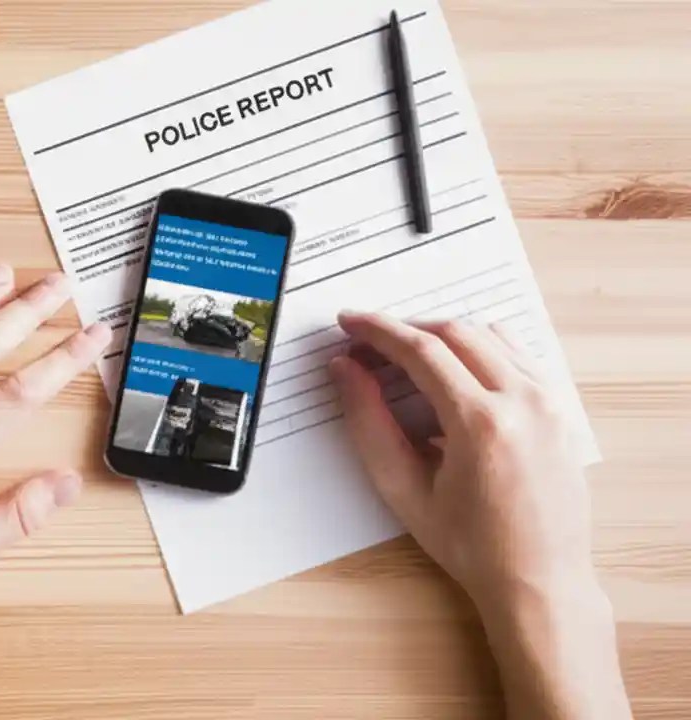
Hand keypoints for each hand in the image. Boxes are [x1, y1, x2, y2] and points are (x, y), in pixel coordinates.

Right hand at [329, 312, 595, 615]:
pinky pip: (516, 353)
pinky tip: (453, 370)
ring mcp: (549, 400)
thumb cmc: (469, 545)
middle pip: (455, 331)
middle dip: (406, 328)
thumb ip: (369, 423)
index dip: (378, 330)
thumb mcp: (404, 490)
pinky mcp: (561, 406)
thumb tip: (344, 370)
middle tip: (368, 342)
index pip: (421, 350)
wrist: (540, 579)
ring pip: (489, 334)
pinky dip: (478, 348)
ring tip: (407, 354)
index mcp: (481, 422)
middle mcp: (522, 399)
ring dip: (442, 334)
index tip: (348, 322)